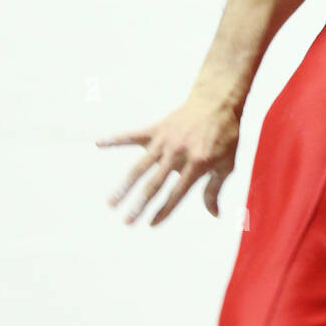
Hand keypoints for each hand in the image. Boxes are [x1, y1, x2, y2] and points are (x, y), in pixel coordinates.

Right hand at [96, 92, 240, 225]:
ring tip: (111, 202)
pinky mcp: (157, 128)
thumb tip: (214, 214)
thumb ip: (215, 189)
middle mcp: (178, 153)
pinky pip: (133, 135)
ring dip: (124, 186)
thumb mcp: (227, 164)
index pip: (177, 193)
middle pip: (155, 184)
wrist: (217, 101)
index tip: (151, 224)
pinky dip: (115, 139)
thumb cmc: (226, 136)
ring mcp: (165, 140)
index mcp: (197, 163)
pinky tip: (98, 143)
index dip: (164, 210)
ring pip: (140, 166)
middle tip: (126, 221)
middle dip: (140, 205)